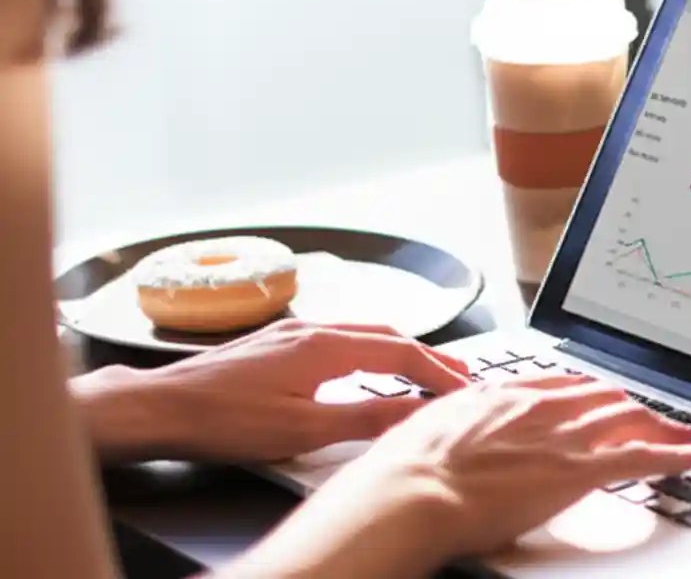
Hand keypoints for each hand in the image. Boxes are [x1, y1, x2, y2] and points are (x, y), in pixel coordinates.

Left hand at [70, 319, 469, 462]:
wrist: (160, 407)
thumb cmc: (225, 420)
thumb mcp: (303, 428)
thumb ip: (365, 417)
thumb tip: (416, 410)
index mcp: (326, 346)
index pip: (401, 353)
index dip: (438, 372)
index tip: (464, 390)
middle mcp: (313, 330)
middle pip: (387, 336)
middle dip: (427, 356)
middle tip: (458, 376)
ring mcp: (292, 333)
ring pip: (362, 334)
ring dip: (398, 351)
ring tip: (422, 371)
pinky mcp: (276, 343)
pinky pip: (339, 337)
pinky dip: (369, 350)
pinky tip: (365, 367)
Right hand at [229, 374, 690, 577]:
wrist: (411, 491)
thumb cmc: (407, 470)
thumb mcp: (430, 428)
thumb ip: (456, 424)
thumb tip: (454, 432)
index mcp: (503, 394)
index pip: (563, 385)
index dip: (590, 393)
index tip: (603, 399)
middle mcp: (539, 406)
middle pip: (602, 398)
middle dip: (631, 407)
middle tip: (650, 416)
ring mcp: (561, 435)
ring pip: (628, 420)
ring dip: (660, 427)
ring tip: (681, 435)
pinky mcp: (578, 470)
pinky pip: (639, 458)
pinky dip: (669, 457)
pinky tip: (687, 460)